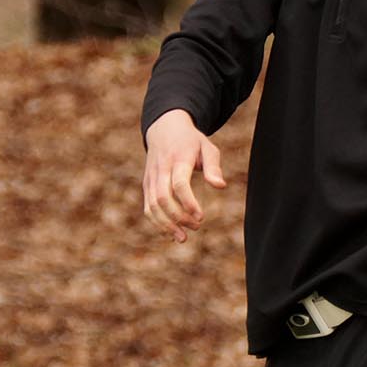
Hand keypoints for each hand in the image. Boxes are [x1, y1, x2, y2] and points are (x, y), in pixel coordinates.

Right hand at [144, 109, 226, 241]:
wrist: (164, 128)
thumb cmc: (191, 141)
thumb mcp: (207, 147)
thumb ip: (213, 167)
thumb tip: (220, 186)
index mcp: (178, 158)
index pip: (179, 183)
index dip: (188, 203)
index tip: (201, 217)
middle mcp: (161, 169)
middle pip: (162, 197)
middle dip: (177, 217)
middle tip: (196, 227)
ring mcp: (151, 177)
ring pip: (151, 205)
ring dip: (166, 224)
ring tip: (183, 238)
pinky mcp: (146, 184)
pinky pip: (147, 206)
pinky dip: (157, 222)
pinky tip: (170, 233)